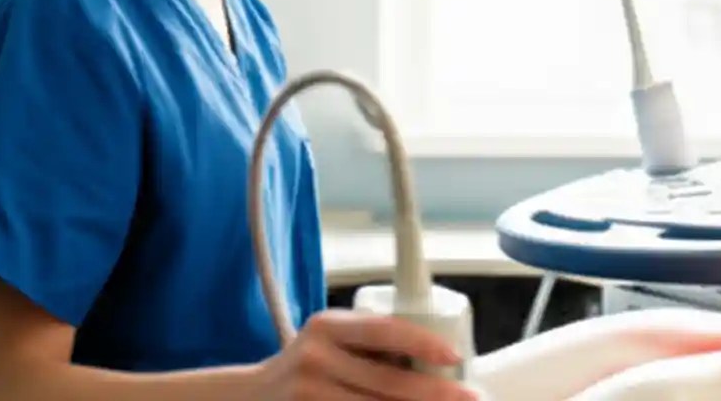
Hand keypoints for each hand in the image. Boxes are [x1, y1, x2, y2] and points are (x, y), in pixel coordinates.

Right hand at [254, 309, 476, 399]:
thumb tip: (443, 359)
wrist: (251, 397)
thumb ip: (375, 344)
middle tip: (469, 396)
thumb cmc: (310, 364)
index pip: (382, 330)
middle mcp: (314, 360)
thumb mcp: (333, 339)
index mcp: (326, 327)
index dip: (422, 342)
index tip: (453, 356)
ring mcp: (307, 397)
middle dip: (435, 393)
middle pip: (388, 382)